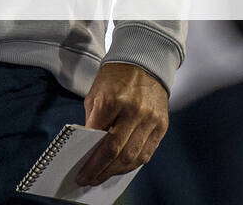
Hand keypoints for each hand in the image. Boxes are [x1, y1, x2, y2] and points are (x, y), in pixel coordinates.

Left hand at [75, 62, 168, 185]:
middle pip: (116, 151)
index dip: (89, 159)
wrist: (144, 62)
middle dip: (101, 170)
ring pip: (133, 156)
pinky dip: (133, 164)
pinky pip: (147, 153)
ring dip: (116, 171)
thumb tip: (88, 148)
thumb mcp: (96, 93)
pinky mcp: (162, 125)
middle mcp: (134, 111)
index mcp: (113, 100)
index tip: (81, 172)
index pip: (98, 138)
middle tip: (89, 180)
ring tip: (103, 177)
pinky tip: (121, 168)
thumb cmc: (115, 77)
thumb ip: (93, 120)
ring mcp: (150, 119)